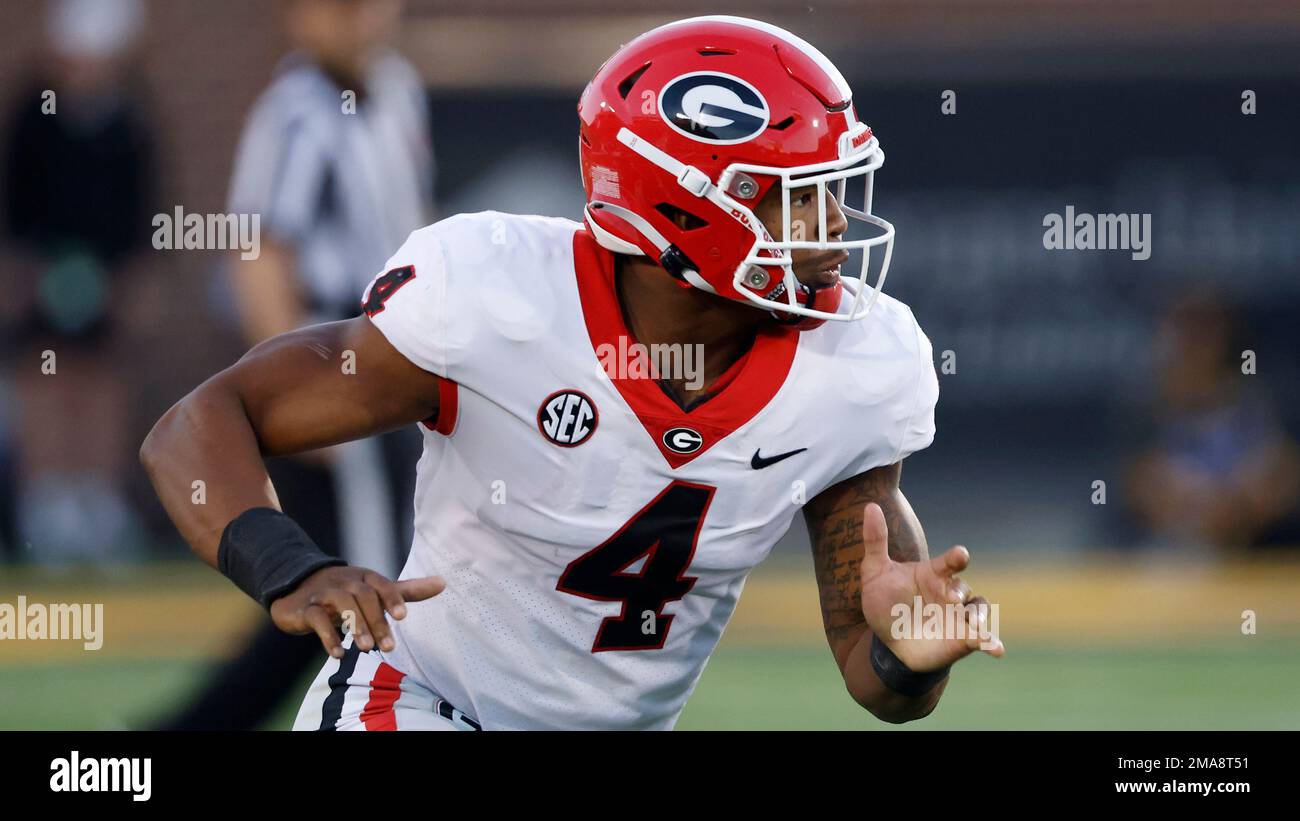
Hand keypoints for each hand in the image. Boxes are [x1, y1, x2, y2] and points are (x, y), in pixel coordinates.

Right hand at [269, 566, 444, 657]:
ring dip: (356, 626)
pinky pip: (316, 619)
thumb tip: (443, 583)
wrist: (299, 588)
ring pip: (341, 604)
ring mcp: (325, 593)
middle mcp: (346, 581)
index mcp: (365, 577)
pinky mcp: (306, 608)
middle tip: (388, 648)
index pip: (382, 584)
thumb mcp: (377, 590)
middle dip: (377, 621)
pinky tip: (338, 654)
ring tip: (367, 649)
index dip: (392, 598)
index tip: (403, 616)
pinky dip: (327, 636)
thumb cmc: (348, 591)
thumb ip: (407, 590)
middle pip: (363, 596)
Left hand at [858, 503, 1003, 671]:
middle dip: (959, 592)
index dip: (956, 557)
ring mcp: (959, 615)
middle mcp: (949, 592)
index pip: (949, 562)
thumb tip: (871, 506)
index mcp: (933, 574)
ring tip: (975, 625)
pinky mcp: (963, 639)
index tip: (960, 555)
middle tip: (950, 598)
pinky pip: (982, 639)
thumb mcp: (875, 572)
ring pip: (978, 609)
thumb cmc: (885, 602)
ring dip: (980, 615)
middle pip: (963, 587)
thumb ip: (876, 541)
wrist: (887, 640)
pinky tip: (996, 649)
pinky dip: (991, 643)